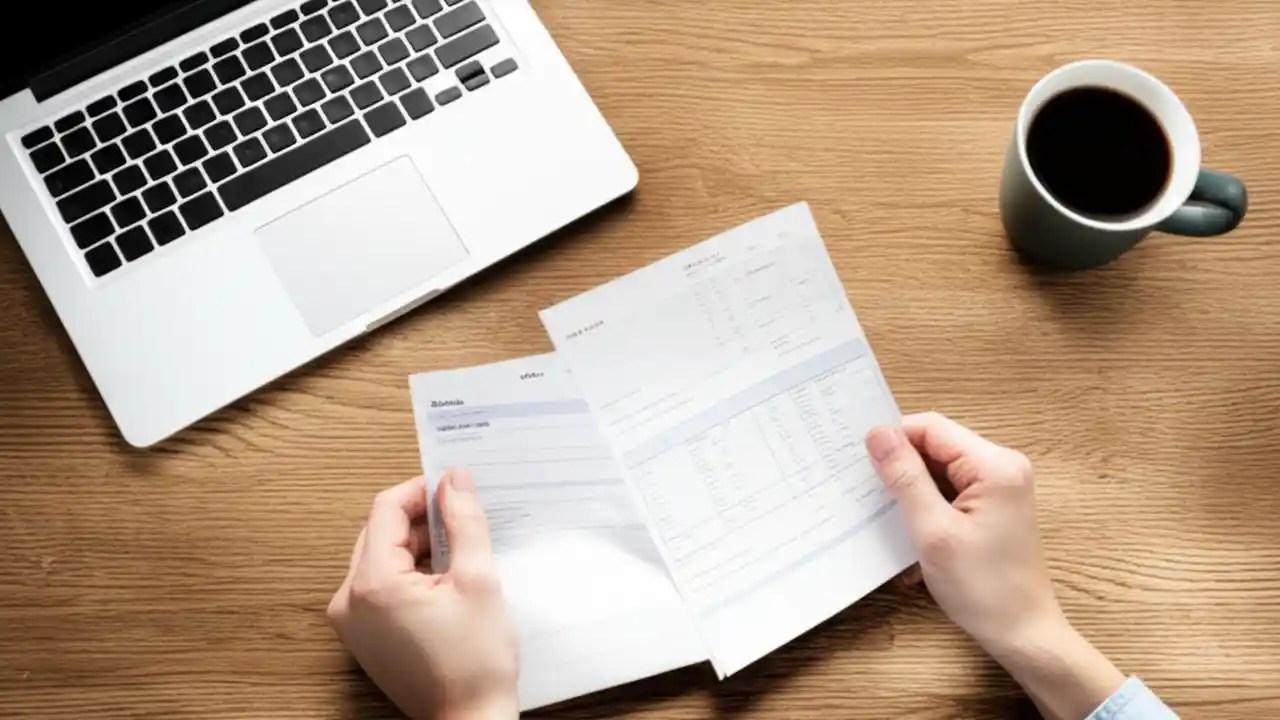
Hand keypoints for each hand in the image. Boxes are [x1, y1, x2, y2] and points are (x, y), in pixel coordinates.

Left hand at [327, 470, 518, 719]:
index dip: (422, 490)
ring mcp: (351, 621)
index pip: (386, 508)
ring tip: (460, 552)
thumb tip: (455, 480)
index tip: (454, 488)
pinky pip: (379, 584)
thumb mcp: (478, 580)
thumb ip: (464, 521)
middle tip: (462, 519)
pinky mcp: (362, 635)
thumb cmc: (474, 663)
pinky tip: (444, 579)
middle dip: (421, 519)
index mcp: (373, 584)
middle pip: (380, 531)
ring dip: (417, 545)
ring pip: (380, 556)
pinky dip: (409, 572)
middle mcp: (349, 600)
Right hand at [866, 413, 1123, 719]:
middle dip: (902, 467)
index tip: (861, 465)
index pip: (931, 428)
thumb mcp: (933, 531)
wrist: (1024, 633)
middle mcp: (1003, 467)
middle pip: (936, 445)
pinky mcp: (994, 505)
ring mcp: (1001, 486)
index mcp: (995, 466)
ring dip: (913, 490)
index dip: (893, 440)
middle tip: (870, 494)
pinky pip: (951, 489)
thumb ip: (905, 477)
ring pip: (940, 468)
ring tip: (891, 519)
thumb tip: (878, 434)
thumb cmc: (983, 588)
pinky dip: (927, 505)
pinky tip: (913, 532)